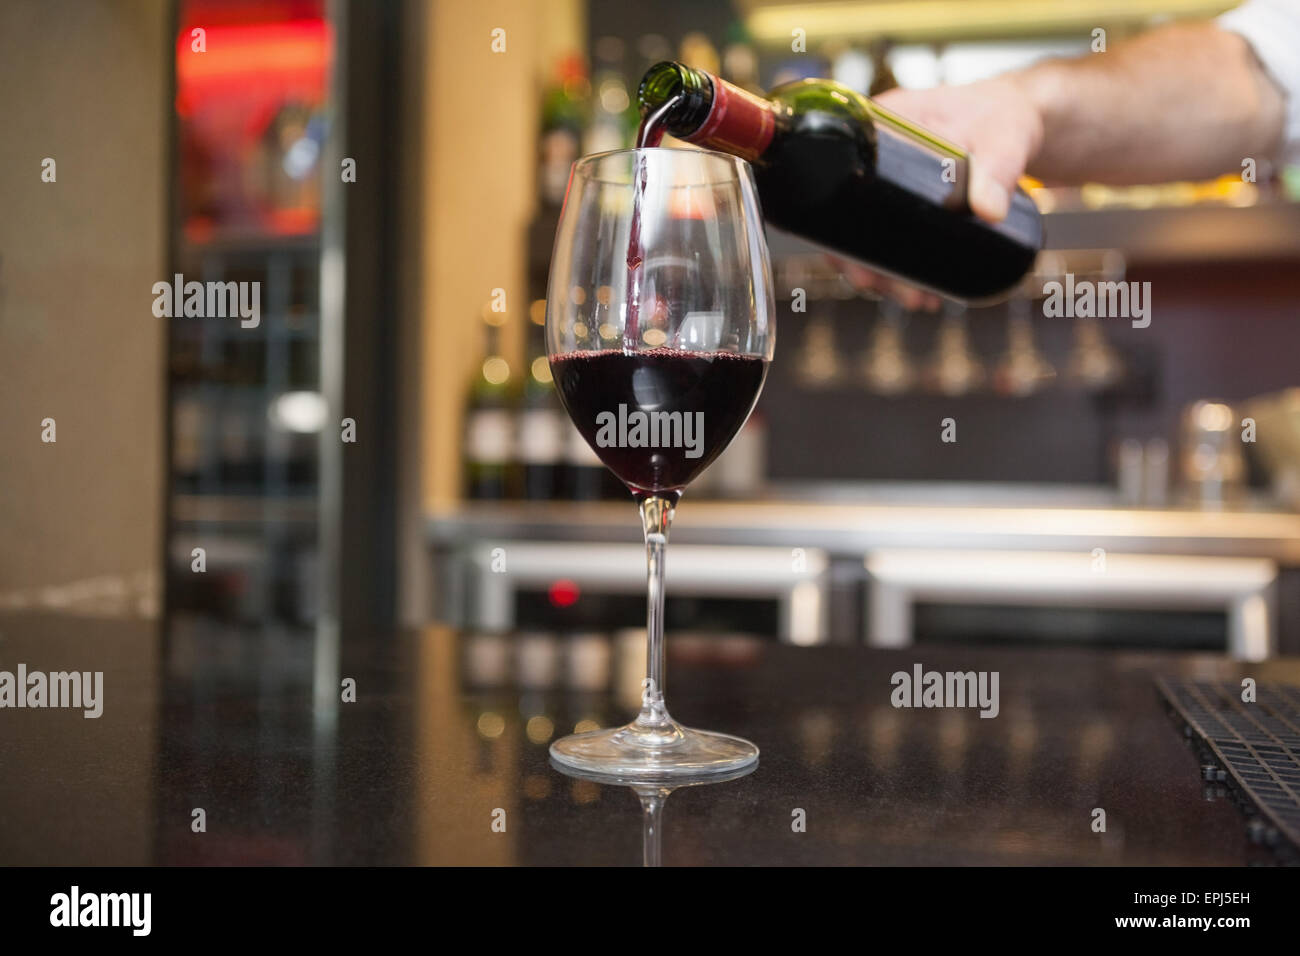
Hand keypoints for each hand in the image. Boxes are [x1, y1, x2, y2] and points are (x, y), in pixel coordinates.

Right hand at [834, 74, 1044, 308]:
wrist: (1025, 119)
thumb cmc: (1007, 115)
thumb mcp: (1004, 137)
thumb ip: (999, 168)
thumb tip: (990, 212)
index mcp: (880, 126)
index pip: (838, 180)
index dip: (837, 230)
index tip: (859, 266)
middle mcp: (877, 156)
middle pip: (850, 218)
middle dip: (864, 264)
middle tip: (892, 290)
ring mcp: (892, 183)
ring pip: (871, 235)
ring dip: (884, 274)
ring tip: (918, 300)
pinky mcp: (912, 203)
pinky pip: (895, 238)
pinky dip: (904, 268)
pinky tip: (925, 292)